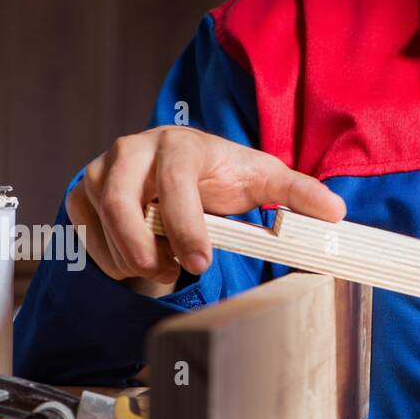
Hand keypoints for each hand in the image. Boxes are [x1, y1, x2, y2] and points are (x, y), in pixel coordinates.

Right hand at [66, 126, 345, 295]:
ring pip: (99, 222)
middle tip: (175, 274)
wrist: (187, 164)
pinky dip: (110, 257)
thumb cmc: (224, 172)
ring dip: (128, 257)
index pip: (173, 184)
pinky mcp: (84, 191)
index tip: (202, 264)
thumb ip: (298, 193)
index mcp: (181, 144)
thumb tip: (336, 212)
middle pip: (120, 203)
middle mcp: (134, 150)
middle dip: (144, 248)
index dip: (184, 227)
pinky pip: (84, 233)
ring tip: (164, 267)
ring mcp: (102, 168)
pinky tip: (141, 259)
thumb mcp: (263, 178)